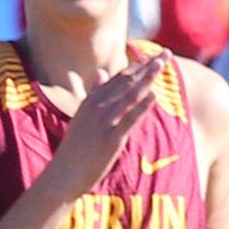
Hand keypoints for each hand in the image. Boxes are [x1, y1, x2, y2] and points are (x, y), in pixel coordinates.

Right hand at [39, 55, 163, 199]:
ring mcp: (104, 122)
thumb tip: (102, 73)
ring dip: (148, 79)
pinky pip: (130, 118)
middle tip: (165, 54)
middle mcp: (97, 107)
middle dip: (147, 66)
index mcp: (90, 101)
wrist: (64, 174)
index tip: (152, 56)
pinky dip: (142, 106)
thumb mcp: (81, 115)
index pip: (117, 78)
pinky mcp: (111, 138)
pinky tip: (154, 96)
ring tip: (162, 65)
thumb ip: (93, 94)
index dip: (137, 66)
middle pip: (126, 82)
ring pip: (130, 95)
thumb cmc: (74, 149)